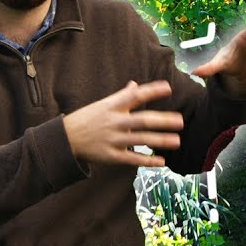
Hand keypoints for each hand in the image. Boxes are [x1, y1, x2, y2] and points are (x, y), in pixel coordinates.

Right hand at [62, 81, 183, 167]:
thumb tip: (135, 84)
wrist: (65, 139)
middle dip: (162, 121)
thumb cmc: (88, 118)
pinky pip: (132, 159)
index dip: (152, 91)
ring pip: (140, 140)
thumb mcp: (103, 104)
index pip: (135, 96)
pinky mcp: (111, 156)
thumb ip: (122, 96)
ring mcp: (113, 139)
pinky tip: (162, 161)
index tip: (168, 88)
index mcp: (113, 106)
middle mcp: (115, 121)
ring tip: (177, 141)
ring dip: (160, 140)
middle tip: (180, 121)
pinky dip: (148, 161)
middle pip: (142, 120)